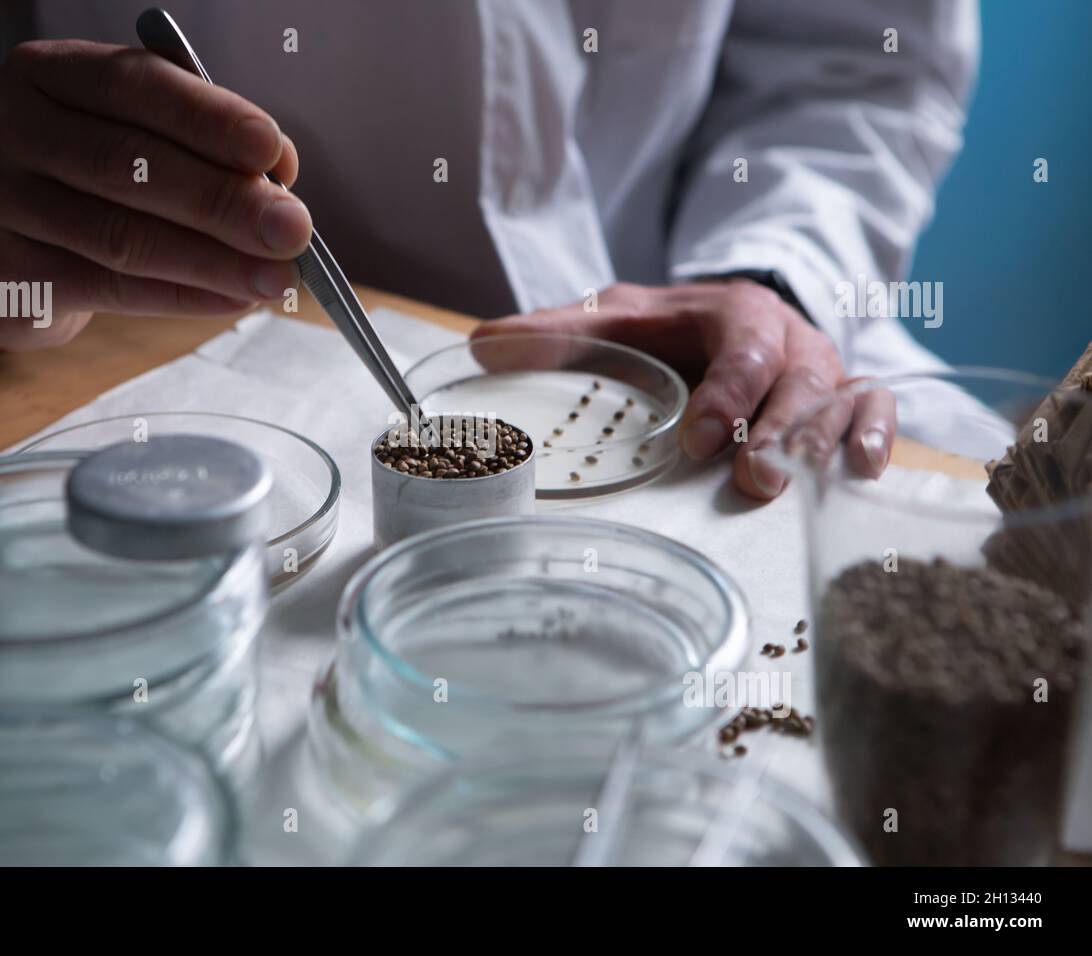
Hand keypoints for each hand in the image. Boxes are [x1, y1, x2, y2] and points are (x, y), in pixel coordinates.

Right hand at [0, 40, 311, 350]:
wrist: (1, 257)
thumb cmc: (85, 185)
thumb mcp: (135, 142)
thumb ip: (199, 147)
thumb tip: (279, 174)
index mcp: (47, 73)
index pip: (134, 85)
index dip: (208, 119)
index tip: (273, 152)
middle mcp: (6, 126)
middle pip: (129, 165)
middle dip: (224, 201)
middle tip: (292, 230)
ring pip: (122, 235)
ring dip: (214, 260)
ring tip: (275, 277)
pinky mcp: (4, 272)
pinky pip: (110, 287)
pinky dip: (182, 295)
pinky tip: (232, 299)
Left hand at [471, 281, 894, 499]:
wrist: (729, 315)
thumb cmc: (669, 327)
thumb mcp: (615, 320)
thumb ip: (556, 334)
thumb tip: (480, 344)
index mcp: (734, 314)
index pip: (742, 345)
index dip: (728, 390)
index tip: (698, 439)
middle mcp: (789, 340)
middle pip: (800, 379)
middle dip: (778, 428)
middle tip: (752, 476)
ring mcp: (824, 370)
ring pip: (841, 398)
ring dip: (820, 445)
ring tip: (792, 487)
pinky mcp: (846, 399)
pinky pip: (876, 410)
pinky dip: (876, 437)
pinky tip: (862, 474)